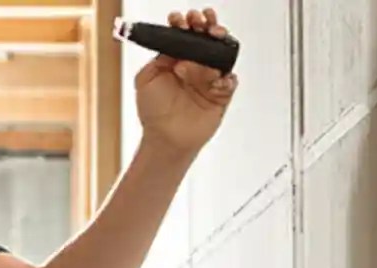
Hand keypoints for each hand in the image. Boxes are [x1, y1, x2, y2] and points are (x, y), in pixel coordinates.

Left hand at [134, 7, 238, 153]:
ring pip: (221, 55)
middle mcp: (194, 68)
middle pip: (205, 40)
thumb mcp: (146, 79)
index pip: (184, 37)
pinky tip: (218, 77)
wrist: (166, 139)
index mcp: (176, 62)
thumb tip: (175, 44)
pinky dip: (227, 77)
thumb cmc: (154, 113)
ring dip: (220, 42)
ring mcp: (208, 81)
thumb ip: (159, 58)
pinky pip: (230, 81)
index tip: (182, 20)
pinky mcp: (220, 95)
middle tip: (203, 20)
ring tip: (215, 35)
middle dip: (205, 26)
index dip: (185, 25)